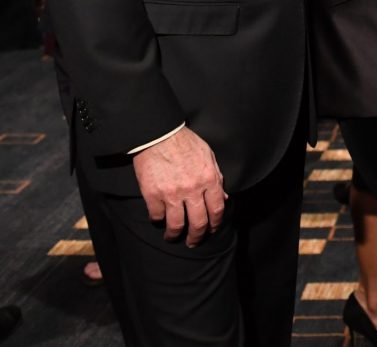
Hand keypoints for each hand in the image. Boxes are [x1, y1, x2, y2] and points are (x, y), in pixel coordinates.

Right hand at [132, 125, 227, 245]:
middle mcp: (193, 190)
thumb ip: (216, 177)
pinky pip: (157, 216)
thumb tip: (223, 197)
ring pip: (177, 225)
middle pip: (198, 223)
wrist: (159, 134)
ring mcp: (172, 194)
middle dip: (197, 237)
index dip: (215, 224)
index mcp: (209, 179)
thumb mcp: (208, 156)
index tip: (211, 230)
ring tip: (173, 237)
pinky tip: (159, 220)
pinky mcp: (153, 195)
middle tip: (193, 242)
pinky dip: (158, 221)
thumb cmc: (185, 143)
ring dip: (175, 235)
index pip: (217, 210)